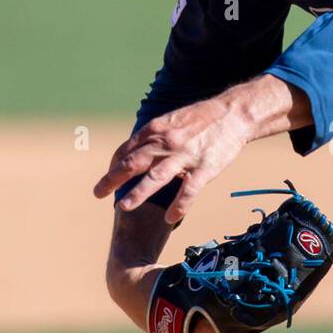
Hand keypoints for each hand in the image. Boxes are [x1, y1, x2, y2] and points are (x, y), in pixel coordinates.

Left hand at [94, 92, 250, 224]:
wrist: (233, 114)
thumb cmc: (202, 118)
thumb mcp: (172, 121)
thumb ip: (154, 136)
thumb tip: (136, 151)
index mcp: (156, 129)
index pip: (126, 150)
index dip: (114, 166)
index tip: (109, 179)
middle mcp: (166, 142)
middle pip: (133, 163)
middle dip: (113, 179)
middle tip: (98, 193)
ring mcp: (185, 156)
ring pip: (156, 177)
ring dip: (138, 193)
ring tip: (124, 207)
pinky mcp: (204, 168)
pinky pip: (188, 191)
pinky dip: (179, 206)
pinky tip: (171, 218)